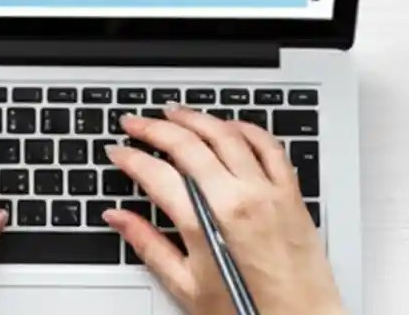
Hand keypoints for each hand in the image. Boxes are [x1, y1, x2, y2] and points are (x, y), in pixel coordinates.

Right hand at [104, 107, 344, 314]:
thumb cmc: (248, 313)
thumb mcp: (186, 286)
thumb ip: (148, 245)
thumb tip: (119, 218)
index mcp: (205, 224)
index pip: (156, 175)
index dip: (130, 158)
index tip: (118, 151)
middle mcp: (237, 199)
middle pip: (188, 144)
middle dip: (154, 128)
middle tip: (135, 123)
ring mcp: (267, 192)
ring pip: (227, 135)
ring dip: (196, 118)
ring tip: (175, 113)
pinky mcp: (290, 193)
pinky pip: (268, 146)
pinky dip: (246, 128)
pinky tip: (229, 126)